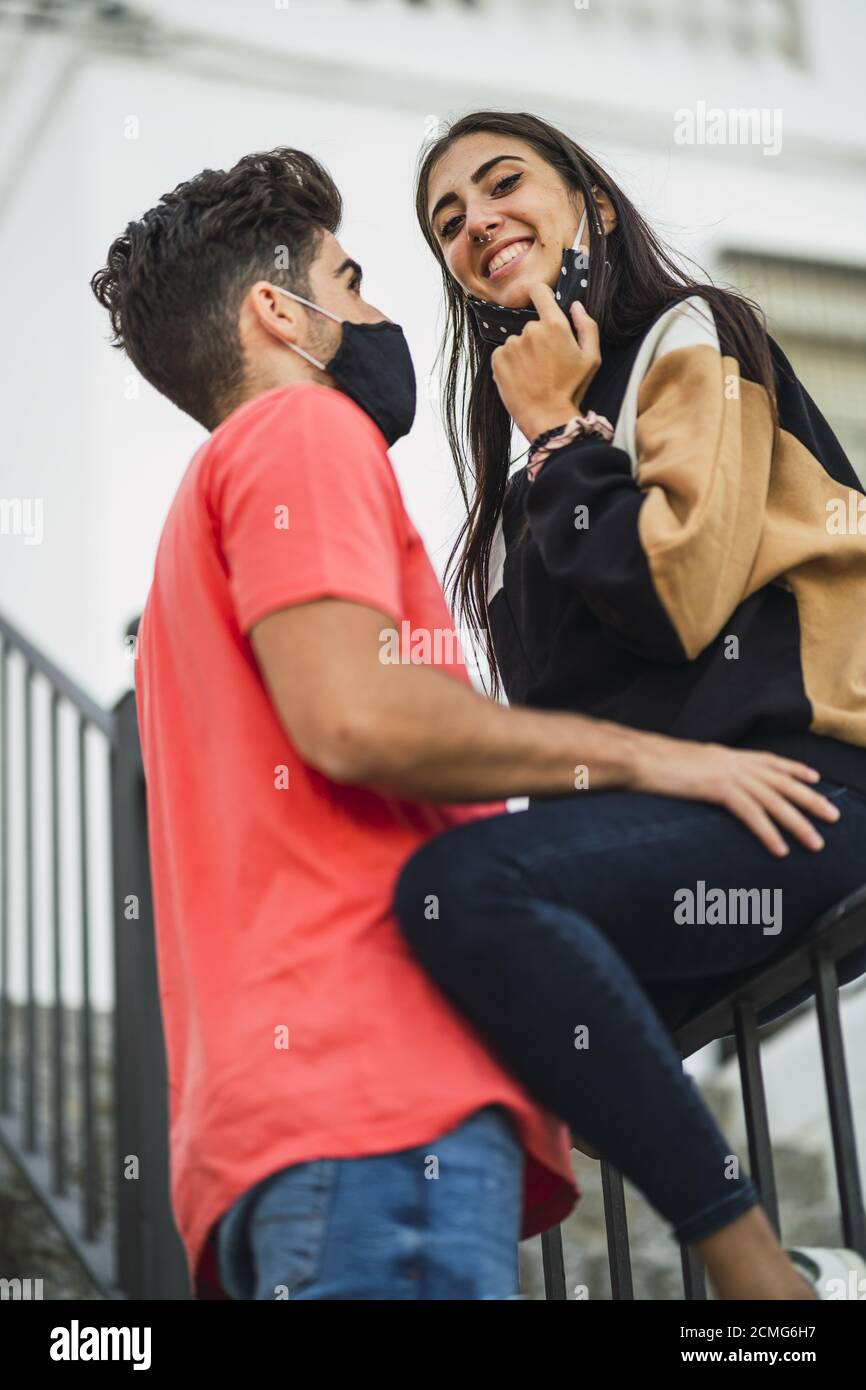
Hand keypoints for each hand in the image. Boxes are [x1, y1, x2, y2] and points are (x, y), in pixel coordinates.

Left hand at [489, 284, 601, 441]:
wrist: (546, 418)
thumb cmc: (572, 389)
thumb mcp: (591, 358)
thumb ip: (587, 326)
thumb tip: (575, 305)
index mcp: (554, 325)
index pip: (539, 291)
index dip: (540, 293)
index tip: (540, 299)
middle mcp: (530, 330)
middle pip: (532, 325)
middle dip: (539, 339)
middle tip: (548, 364)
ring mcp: (511, 345)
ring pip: (518, 342)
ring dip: (524, 353)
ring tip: (535, 375)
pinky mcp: (497, 359)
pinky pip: (504, 354)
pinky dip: (511, 364)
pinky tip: (523, 379)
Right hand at [628, 736, 840, 856]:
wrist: (635, 758)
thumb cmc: (650, 764)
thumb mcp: (683, 765)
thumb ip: (701, 772)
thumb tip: (704, 783)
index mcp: (725, 754)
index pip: (769, 761)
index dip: (794, 770)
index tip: (815, 779)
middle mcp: (732, 761)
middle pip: (781, 782)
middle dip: (810, 799)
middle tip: (833, 817)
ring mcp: (727, 773)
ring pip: (773, 800)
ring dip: (798, 823)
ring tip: (816, 842)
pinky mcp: (718, 788)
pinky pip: (751, 814)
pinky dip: (768, 833)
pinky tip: (780, 850)